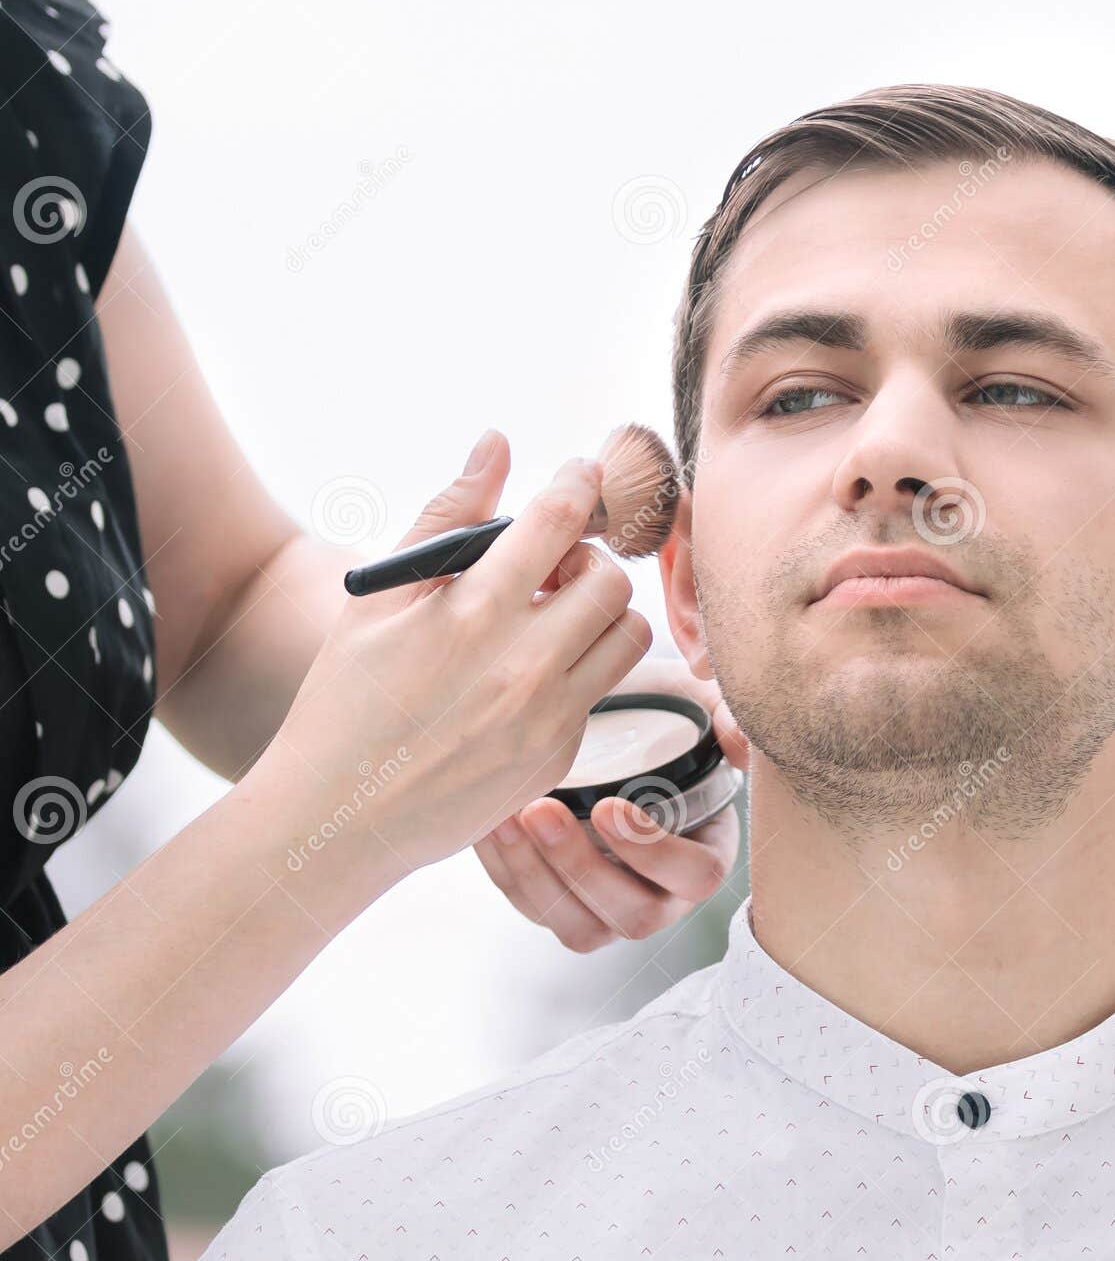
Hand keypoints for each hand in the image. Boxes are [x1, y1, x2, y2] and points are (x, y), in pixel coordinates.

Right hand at [245, 431, 651, 889]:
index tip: (582, 474)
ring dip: (602, 613)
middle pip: (609, 577)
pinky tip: (532, 675)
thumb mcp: (380, 600)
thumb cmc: (347, 700)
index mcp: (473, 612)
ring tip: (553, 617)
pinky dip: (583, 668)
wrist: (339, 818)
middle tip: (550, 568)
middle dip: (587, 558)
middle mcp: (523, 663)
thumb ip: (446, 517)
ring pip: (629, 634)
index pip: (559, 520)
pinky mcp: (560, 753)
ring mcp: (549, 714)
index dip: (579, 483)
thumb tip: (496, 443)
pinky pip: (603, 690)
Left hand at [475, 658, 747, 951]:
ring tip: (506, 819)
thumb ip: (726, 716)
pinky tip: (489, 825)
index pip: (696, 876)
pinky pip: (536, 910)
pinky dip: (507, 873)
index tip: (608, 807)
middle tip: (541, 811)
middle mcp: (664, 894)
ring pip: (579, 927)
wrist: (611, 723)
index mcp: (706, 853)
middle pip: (633, 915)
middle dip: (582, 868)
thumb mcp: (697, 702)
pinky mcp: (564, 906)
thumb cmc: (660, 714)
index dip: (655, 853)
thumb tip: (739, 745)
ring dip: (538, 878)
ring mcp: (611, 908)